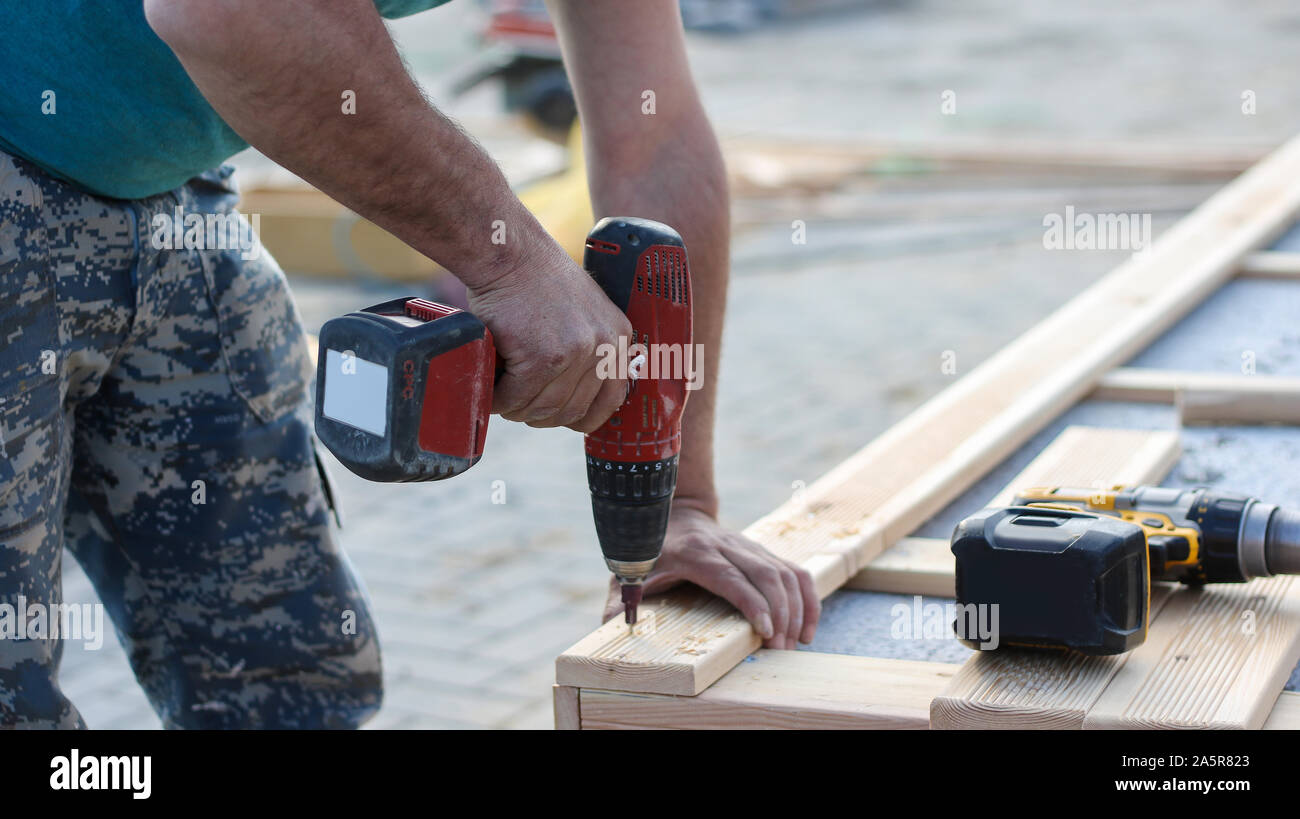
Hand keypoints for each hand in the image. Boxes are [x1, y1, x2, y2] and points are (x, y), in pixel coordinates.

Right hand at [468, 243, 631, 432]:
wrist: (510, 254)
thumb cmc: (536, 279)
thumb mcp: (584, 311)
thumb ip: (590, 347)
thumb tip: (577, 395)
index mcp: (619, 337)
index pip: (611, 400)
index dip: (582, 416)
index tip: (560, 417)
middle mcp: (604, 347)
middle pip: (573, 410)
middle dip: (542, 414)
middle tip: (519, 403)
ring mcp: (575, 353)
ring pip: (543, 409)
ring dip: (519, 408)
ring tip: (503, 394)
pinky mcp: (542, 358)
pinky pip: (517, 398)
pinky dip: (500, 399)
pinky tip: (493, 386)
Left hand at [602, 503, 820, 648]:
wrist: (673, 511)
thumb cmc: (651, 548)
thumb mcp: (631, 569)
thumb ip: (620, 597)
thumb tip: (610, 624)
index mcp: (695, 552)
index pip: (730, 576)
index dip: (751, 602)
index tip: (766, 632)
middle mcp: (727, 545)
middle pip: (765, 574)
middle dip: (781, 613)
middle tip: (782, 649)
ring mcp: (749, 546)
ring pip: (785, 572)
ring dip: (798, 609)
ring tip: (797, 644)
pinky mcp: (763, 551)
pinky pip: (796, 572)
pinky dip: (808, 599)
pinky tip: (808, 628)